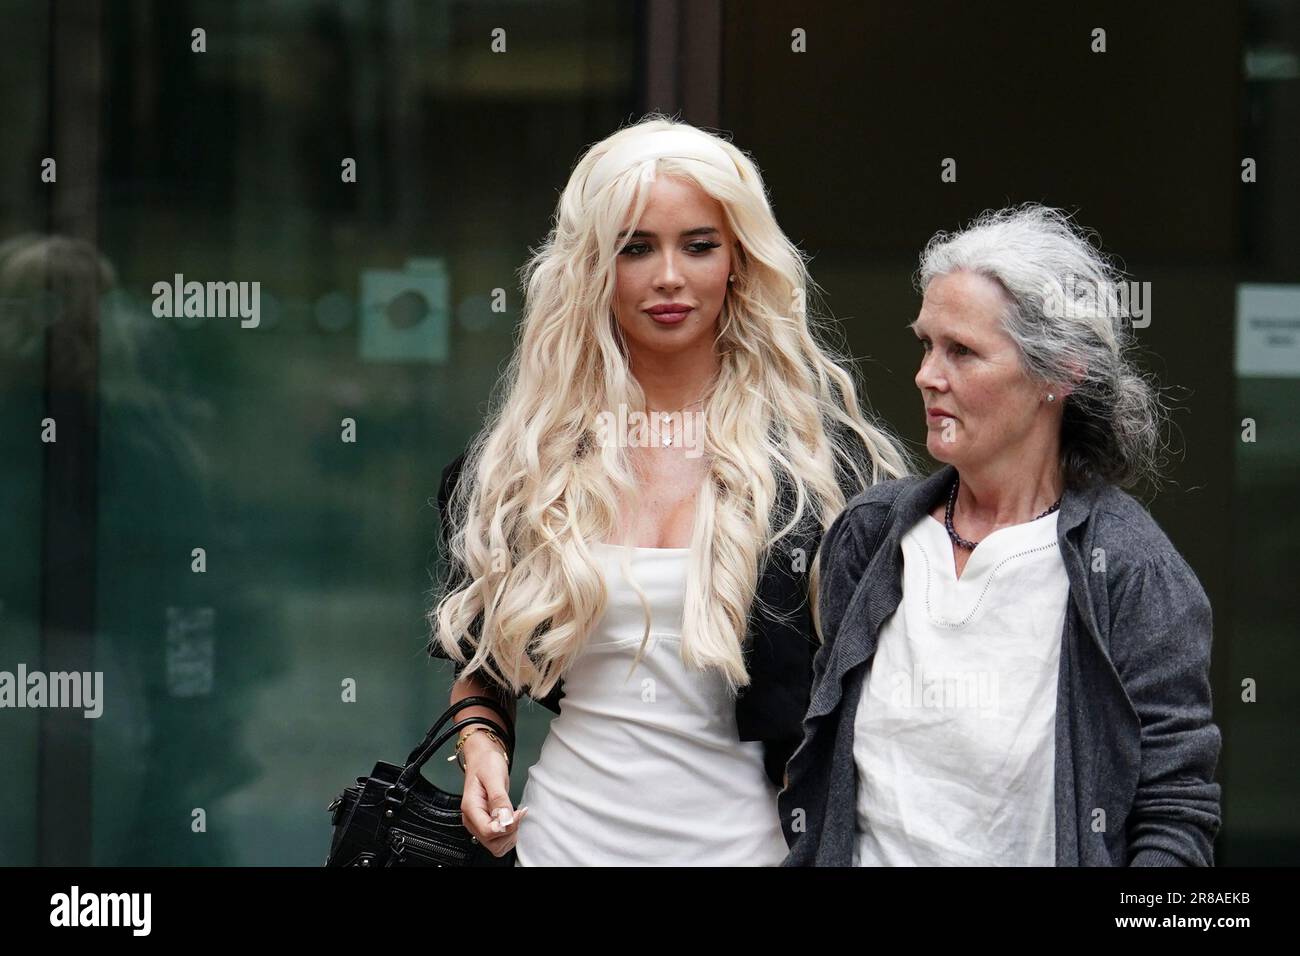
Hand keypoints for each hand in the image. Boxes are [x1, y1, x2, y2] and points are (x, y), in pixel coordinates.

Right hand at [459, 733, 527, 856]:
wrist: (483, 757)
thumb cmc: (486, 763)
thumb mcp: (494, 776)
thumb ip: (499, 799)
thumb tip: (505, 819)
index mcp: (471, 808)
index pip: (489, 832)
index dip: (507, 826)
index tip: (517, 812)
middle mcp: (473, 819)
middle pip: (493, 844)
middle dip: (509, 833)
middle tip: (516, 814)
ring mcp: (479, 822)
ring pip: (496, 846)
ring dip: (510, 835)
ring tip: (514, 815)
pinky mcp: (487, 823)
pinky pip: (499, 839)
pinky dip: (509, 833)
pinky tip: (512, 818)